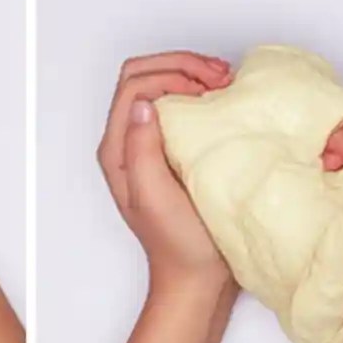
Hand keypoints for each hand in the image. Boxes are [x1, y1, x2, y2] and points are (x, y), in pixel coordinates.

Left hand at [97, 52, 235, 292]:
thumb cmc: (177, 244)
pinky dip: (202, 93)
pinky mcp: (174, 150)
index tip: (207, 88)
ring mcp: (151, 145)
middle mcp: (129, 142)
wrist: (196, 277)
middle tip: (221, 76)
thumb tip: (144, 105)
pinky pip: (181, 106)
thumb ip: (142, 151)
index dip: (170, 74)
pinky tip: (224, 100)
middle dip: (181, 65)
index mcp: (117, 150)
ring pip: (162, 86)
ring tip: (225, 82)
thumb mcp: (154, 197)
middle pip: (143, 77)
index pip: (133, 86)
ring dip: (192, 74)